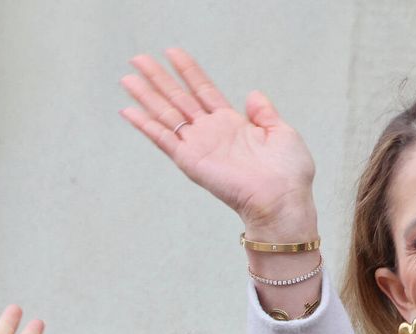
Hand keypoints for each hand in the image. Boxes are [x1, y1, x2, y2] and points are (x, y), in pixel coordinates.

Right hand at [120, 49, 316, 232]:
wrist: (282, 199)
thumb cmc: (288, 174)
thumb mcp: (282, 133)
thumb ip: (264, 113)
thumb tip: (253, 94)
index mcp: (232, 124)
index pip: (204, 90)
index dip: (188, 71)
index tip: (172, 52)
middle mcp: (212, 133)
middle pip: (178, 98)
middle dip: (158, 78)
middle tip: (138, 59)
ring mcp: (199, 146)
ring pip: (166, 115)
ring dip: (146, 96)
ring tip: (127, 78)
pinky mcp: (190, 161)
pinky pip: (163, 139)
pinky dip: (145, 125)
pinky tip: (128, 111)